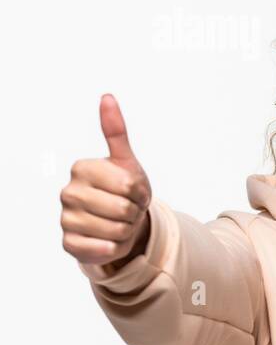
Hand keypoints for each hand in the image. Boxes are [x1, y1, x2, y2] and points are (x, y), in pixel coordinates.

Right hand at [61, 94, 153, 268]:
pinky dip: (116, 246)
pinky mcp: (69, 243)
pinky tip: (109, 239)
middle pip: (123, 209)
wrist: (120, 222)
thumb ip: (116, 131)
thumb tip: (107, 96)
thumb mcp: (126, 161)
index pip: (129, 185)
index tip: (134, 190)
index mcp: (82, 168)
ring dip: (127, 230)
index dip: (141, 192)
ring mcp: (66, 218)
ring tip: (120, 223)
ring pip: (116, 230)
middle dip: (135, 212)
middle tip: (128, 209)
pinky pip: (105, 248)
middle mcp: (68, 191)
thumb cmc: (125, 189)